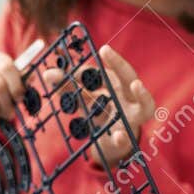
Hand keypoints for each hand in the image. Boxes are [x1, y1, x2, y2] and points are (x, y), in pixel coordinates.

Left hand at [45, 44, 155, 166]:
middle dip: (119, 64)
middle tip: (105, 50)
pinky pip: (126, 138)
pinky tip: (119, 136)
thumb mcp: (83, 98)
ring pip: (145, 106)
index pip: (113, 68)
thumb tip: (48, 73)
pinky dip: (122, 138)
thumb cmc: (99, 112)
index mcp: (118, 84)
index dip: (106, 60)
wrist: (110, 143)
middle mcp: (129, 98)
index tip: (99, 51)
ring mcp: (132, 118)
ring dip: (143, 95)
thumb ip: (68, 86)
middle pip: (130, 77)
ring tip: (136, 84)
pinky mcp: (125, 139)